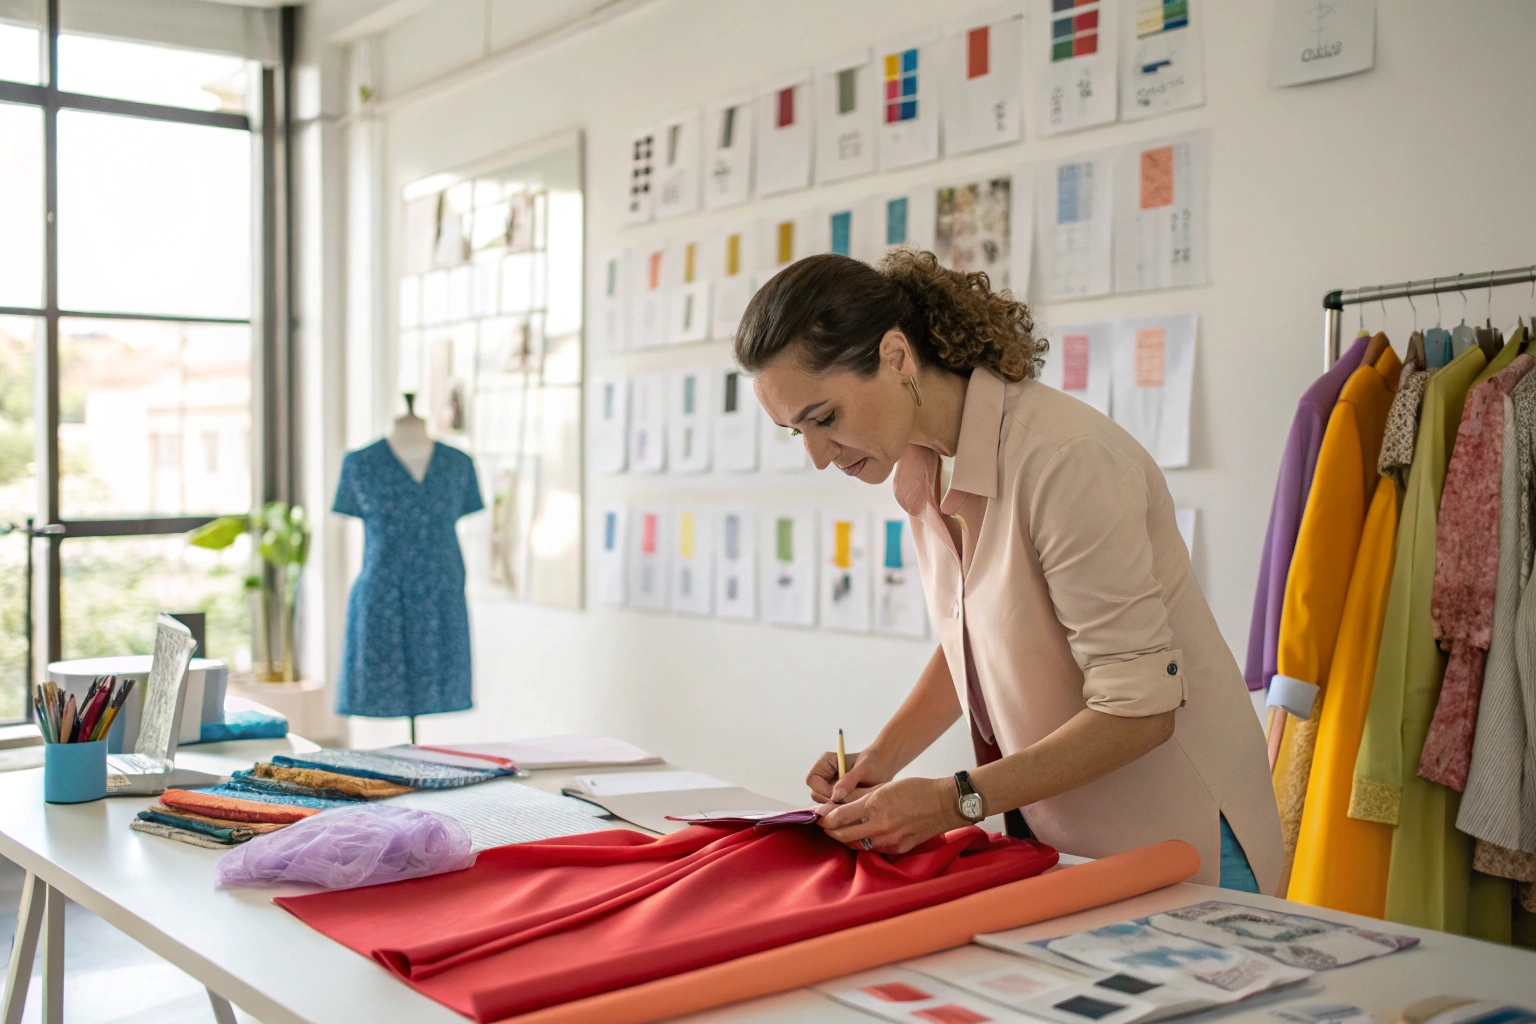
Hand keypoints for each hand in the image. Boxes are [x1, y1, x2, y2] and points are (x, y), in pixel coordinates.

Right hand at [806, 748, 891, 803]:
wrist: (885, 765)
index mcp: (826, 762)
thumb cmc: (874, 762)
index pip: (812, 780)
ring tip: (856, 803)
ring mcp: (830, 786)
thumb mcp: (863, 769)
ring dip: (838, 806)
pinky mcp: (838, 796)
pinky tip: (857, 806)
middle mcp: (825, 774)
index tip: (839, 796)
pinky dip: (844, 809)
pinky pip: (835, 807)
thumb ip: (848, 781)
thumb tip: (834, 796)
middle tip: (850, 802)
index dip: (822, 790)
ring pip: (825, 803)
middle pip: (816, 794)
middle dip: (831, 801)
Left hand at [818, 776, 967, 854]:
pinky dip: (864, 842)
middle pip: (842, 835)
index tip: (818, 816)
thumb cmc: (916, 790)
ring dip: (846, 837)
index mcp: (874, 805)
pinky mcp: (898, 849)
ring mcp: (889, 841)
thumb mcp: (884, 786)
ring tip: (842, 829)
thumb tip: (836, 800)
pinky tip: (864, 834)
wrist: (945, 805)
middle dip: (830, 830)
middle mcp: (880, 826)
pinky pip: (874, 849)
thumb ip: (858, 795)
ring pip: (856, 845)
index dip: (824, 818)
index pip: (838, 817)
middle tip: (825, 825)